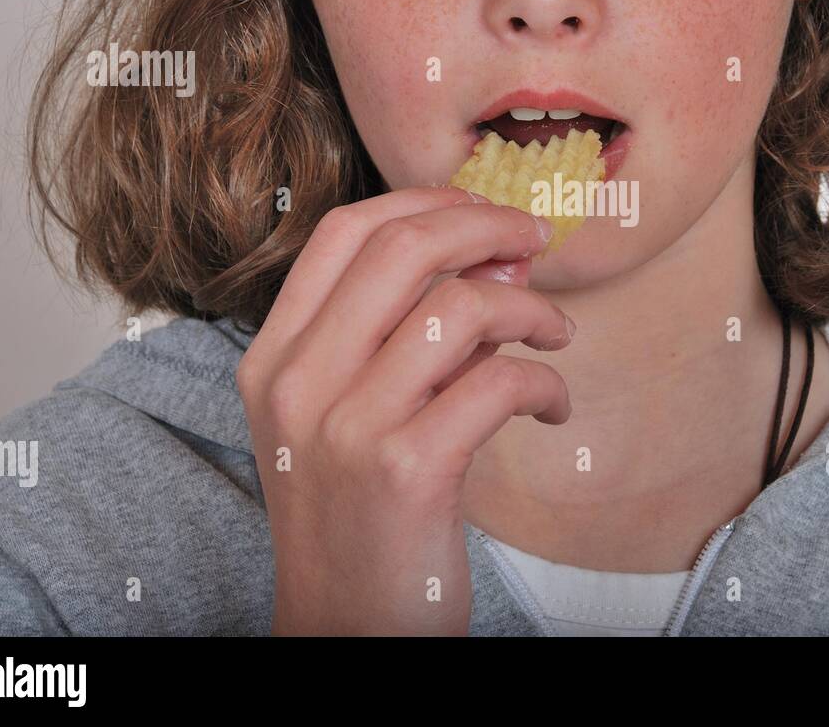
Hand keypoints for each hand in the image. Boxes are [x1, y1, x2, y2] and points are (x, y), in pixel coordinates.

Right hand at [236, 186, 574, 634]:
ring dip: (532, 308)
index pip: (344, 231)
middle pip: (403, 246)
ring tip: (555, 336)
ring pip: (461, 307)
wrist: (344, 628)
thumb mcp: (350, 414)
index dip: (426, 201)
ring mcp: (346, 426)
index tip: (482, 212)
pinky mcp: (405, 471)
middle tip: (534, 242)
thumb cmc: (360, 513)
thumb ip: (403, 335)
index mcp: (273, 357)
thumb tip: (497, 253)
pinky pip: (499, 381)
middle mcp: (297, 381)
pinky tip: (552, 408)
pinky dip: (546, 384)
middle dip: (488, 225)